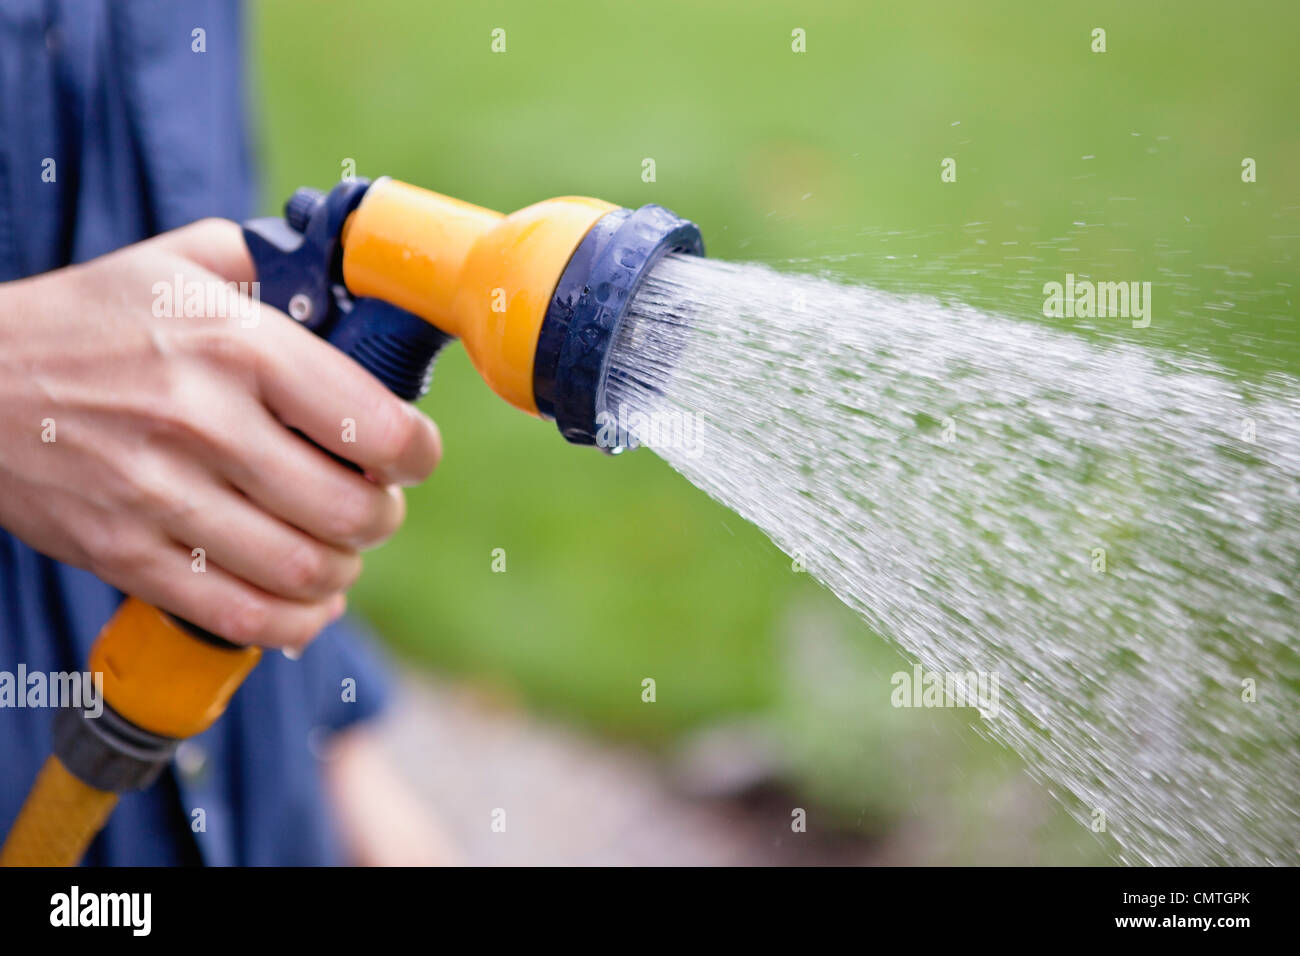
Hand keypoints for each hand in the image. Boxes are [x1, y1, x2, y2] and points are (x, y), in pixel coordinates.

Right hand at [0, 219, 440, 648]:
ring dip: (342, 571)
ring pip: (302, 571)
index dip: (416, 454)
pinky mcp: (123, 553)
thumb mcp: (180, 264)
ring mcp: (159, 495)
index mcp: (236, 343)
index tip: (411, 455)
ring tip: (336, 550)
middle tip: (372, 505)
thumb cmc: (89, 318)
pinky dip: (292, 623)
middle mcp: (203, 421)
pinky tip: (304, 603)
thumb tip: (357, 285)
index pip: (375, 426)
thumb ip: (273, 266)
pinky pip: (237, 614)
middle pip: (349, 510)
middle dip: (382, 517)